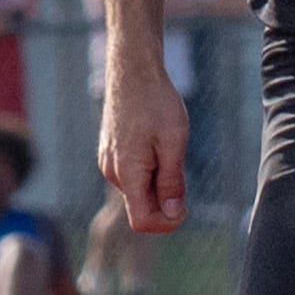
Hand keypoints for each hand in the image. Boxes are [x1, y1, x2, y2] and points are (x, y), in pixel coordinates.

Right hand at [99, 64, 190, 232]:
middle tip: (181, 169)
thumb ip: (172, 181)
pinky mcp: (111, 153)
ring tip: (169, 150)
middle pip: (141, 207)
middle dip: (165, 200)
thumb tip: (173, 214)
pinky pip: (133, 175)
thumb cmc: (156, 104)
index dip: (165, 223)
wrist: (133, 72)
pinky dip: (150, 171)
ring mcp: (109, 162)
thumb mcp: (174, 142)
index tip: (185, 205)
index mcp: (126, 173)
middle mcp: (112, 172)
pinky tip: (158, 145)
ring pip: (138, 191)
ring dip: (158, 183)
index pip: (141, 221)